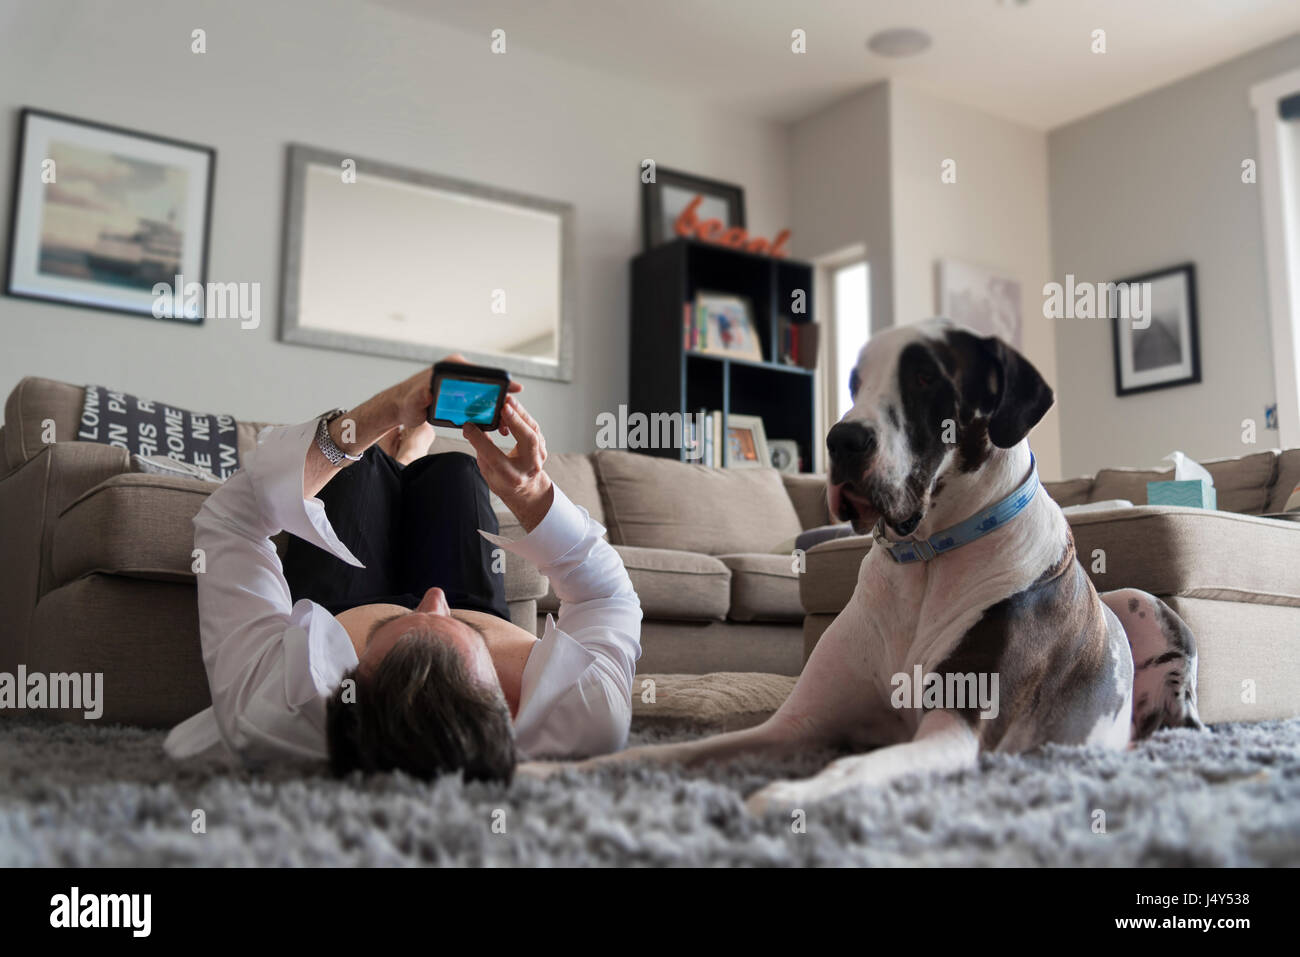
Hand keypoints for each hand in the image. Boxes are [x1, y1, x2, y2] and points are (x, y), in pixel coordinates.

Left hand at [382, 353, 523, 432]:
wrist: (400, 407)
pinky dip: (486, 408)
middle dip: (501, 397)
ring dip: (495, 406)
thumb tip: (427, 392)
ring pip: (484, 392)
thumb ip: (420, 397)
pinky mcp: (459, 391)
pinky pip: (478, 398)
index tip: (513, 388)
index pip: (481, 372)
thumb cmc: (406, 403)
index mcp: (451, 367)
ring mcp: (460, 381)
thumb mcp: (413, 402)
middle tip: (510, 414)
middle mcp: (458, 371)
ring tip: (503, 423)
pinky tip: (492, 421)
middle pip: (487, 382)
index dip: (499, 381)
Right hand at [462, 395, 552, 531]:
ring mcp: (539, 455)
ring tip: (506, 401)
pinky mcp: (541, 445)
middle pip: (528, 440)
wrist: (525, 489)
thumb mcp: (488, 471)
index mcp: (511, 477)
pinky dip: (522, 416)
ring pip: (533, 430)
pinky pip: (533, 427)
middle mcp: (529, 466)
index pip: (494, 456)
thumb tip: (471, 428)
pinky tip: (512, 408)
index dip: (480, 440)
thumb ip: (481, 451)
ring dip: (520, 413)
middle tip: (503, 406)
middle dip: (515, 421)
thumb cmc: (504, 481)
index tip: (469, 427)